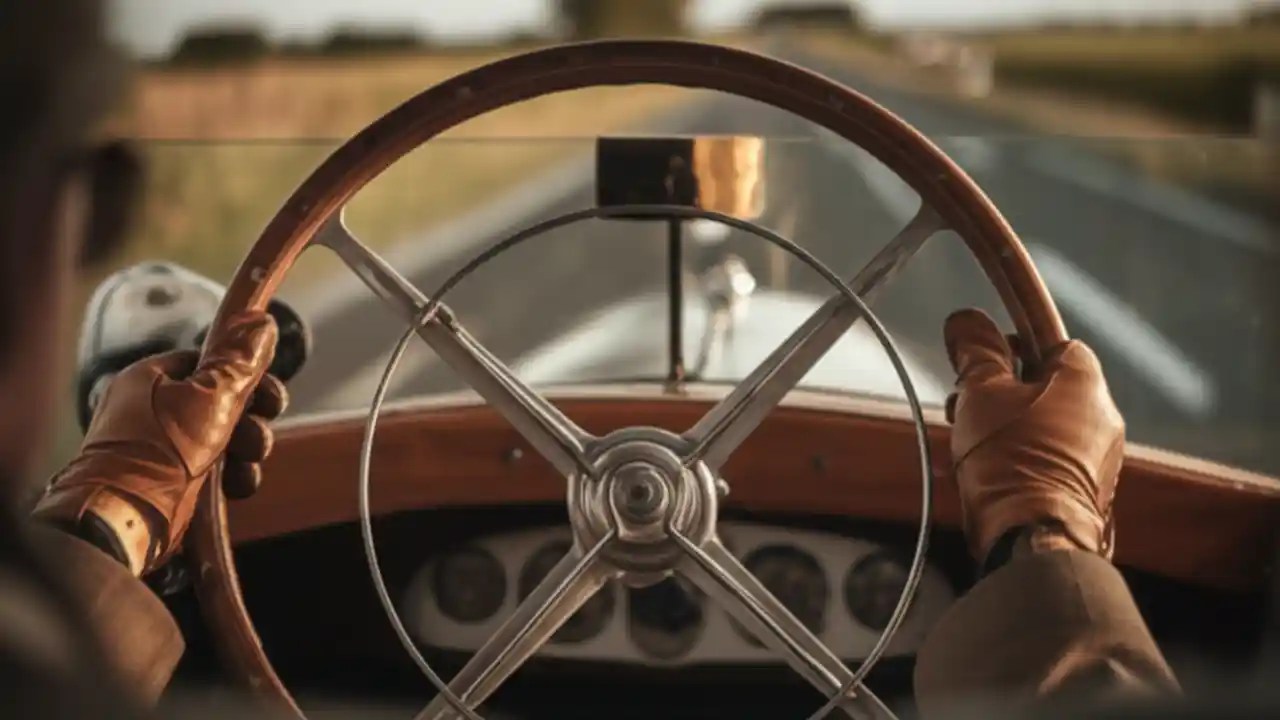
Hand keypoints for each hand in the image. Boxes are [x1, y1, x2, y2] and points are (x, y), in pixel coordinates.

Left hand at [35, 312, 284, 575]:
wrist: (122, 521)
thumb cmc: (159, 451)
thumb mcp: (209, 397)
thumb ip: (240, 361)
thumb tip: (261, 321)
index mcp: (152, 378)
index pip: (209, 362)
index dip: (245, 375)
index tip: (268, 392)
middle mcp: (153, 409)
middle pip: (223, 401)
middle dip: (252, 419)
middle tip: (260, 430)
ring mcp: (161, 448)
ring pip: (225, 438)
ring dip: (247, 450)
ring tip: (248, 462)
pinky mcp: (170, 481)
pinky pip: (215, 471)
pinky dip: (233, 477)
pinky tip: (238, 486)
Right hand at [943, 309, 1123, 564]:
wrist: (1033, 539)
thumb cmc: (1010, 461)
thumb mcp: (980, 394)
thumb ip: (976, 351)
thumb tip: (967, 320)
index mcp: (1085, 382)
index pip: (1053, 341)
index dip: (1014, 345)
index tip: (984, 360)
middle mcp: (1103, 418)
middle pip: (1046, 386)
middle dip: (1002, 392)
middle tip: (967, 405)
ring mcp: (1100, 459)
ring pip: (1046, 425)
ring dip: (1007, 427)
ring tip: (971, 444)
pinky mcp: (1089, 493)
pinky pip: (1051, 460)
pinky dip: (1021, 460)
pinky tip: (990, 473)